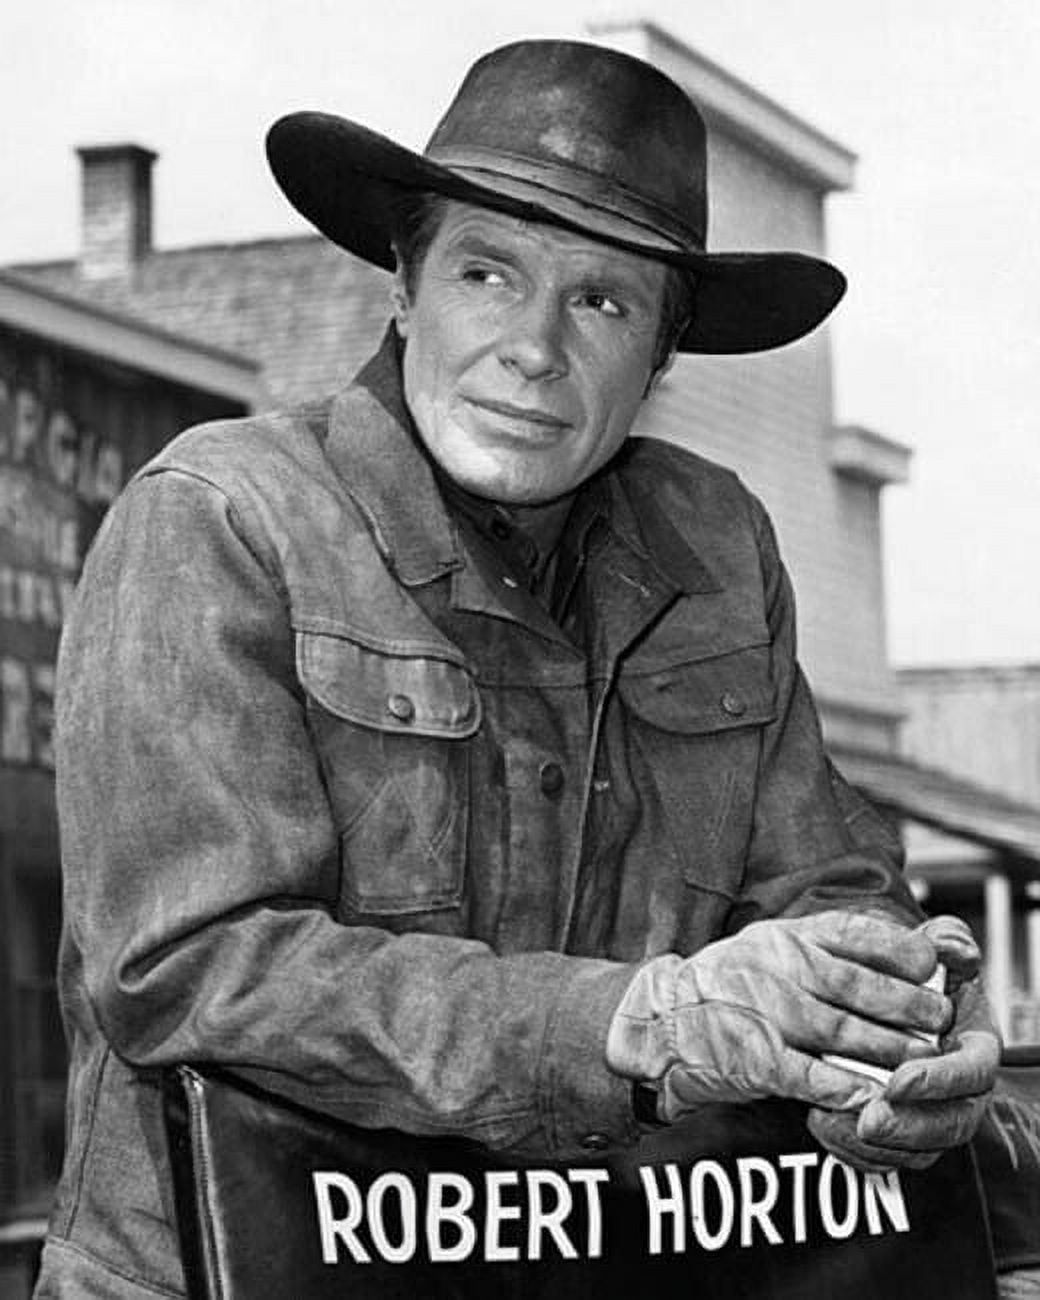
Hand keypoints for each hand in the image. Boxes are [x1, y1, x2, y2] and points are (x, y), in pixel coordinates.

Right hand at [607, 910, 950, 1118]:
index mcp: (783, 937)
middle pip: (854, 984)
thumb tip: (900, 956)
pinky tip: (872, 1093)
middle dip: (905, 1004)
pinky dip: (843, 1086)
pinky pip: (808, 1075)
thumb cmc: (729, 983)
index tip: (930, 963)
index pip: (849, 933)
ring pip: (838, 1031)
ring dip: (887, 1048)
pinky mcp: (752, 1059)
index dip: (896, 948)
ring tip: (921, 1059)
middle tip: (938, 1020)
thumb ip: (824, 948)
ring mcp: (762, 1013)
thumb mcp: (771, 946)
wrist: (660, 1021)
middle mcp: (774, 968)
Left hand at [808, 915, 1000, 1169]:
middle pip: (952, 1122)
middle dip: (910, 1126)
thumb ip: (945, 943)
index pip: (974, 1071)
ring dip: (880, 1145)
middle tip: (868, 1119)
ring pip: (920, 1148)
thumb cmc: (912, 975)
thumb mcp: (929, 951)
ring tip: (834, 1124)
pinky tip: (822, 1125)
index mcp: (974, 1044)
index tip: (900, 1079)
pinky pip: (888, 1158)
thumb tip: (956, 948)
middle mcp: (961, 1087)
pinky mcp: (904, 1134)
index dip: (942, 1080)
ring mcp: (934, 1113)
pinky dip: (857, 1150)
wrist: (878, 997)